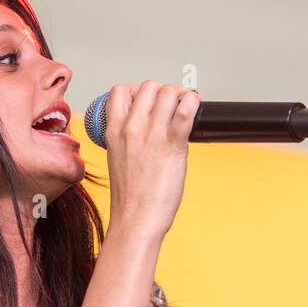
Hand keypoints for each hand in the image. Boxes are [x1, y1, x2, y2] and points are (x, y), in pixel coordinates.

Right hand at [105, 81, 199, 241]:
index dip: (136, 91)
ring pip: (168, 92)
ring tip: (182, 113)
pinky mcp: (173, 143)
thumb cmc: (130, 199)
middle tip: (170, 110)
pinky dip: (193, 103)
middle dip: (162, 94)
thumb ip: (129, 139)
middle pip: (149, 86)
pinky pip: (187, 108)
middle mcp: (131, 128)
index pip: (120, 91)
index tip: (147, 103)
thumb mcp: (118, 160)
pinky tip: (193, 112)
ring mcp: (152, 134)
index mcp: (113, 131)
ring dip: (179, 98)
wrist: (135, 220)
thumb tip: (148, 127)